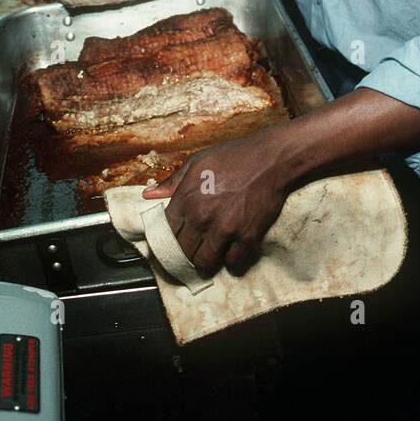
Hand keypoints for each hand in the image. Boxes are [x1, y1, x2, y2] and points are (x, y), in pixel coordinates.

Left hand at [142, 132, 289, 274]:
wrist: (271, 159)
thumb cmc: (234, 156)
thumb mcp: (197, 163)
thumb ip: (172, 182)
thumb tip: (148, 194)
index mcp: (186, 199)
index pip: (167, 233)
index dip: (169, 239)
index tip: (175, 242)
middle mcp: (202, 218)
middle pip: (183, 252)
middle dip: (186, 254)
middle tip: (193, 252)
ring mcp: (225, 229)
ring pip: (205, 262)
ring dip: (206, 262)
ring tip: (210, 256)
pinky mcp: (248, 237)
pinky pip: (233, 263)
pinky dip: (232, 262)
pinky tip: (232, 253)